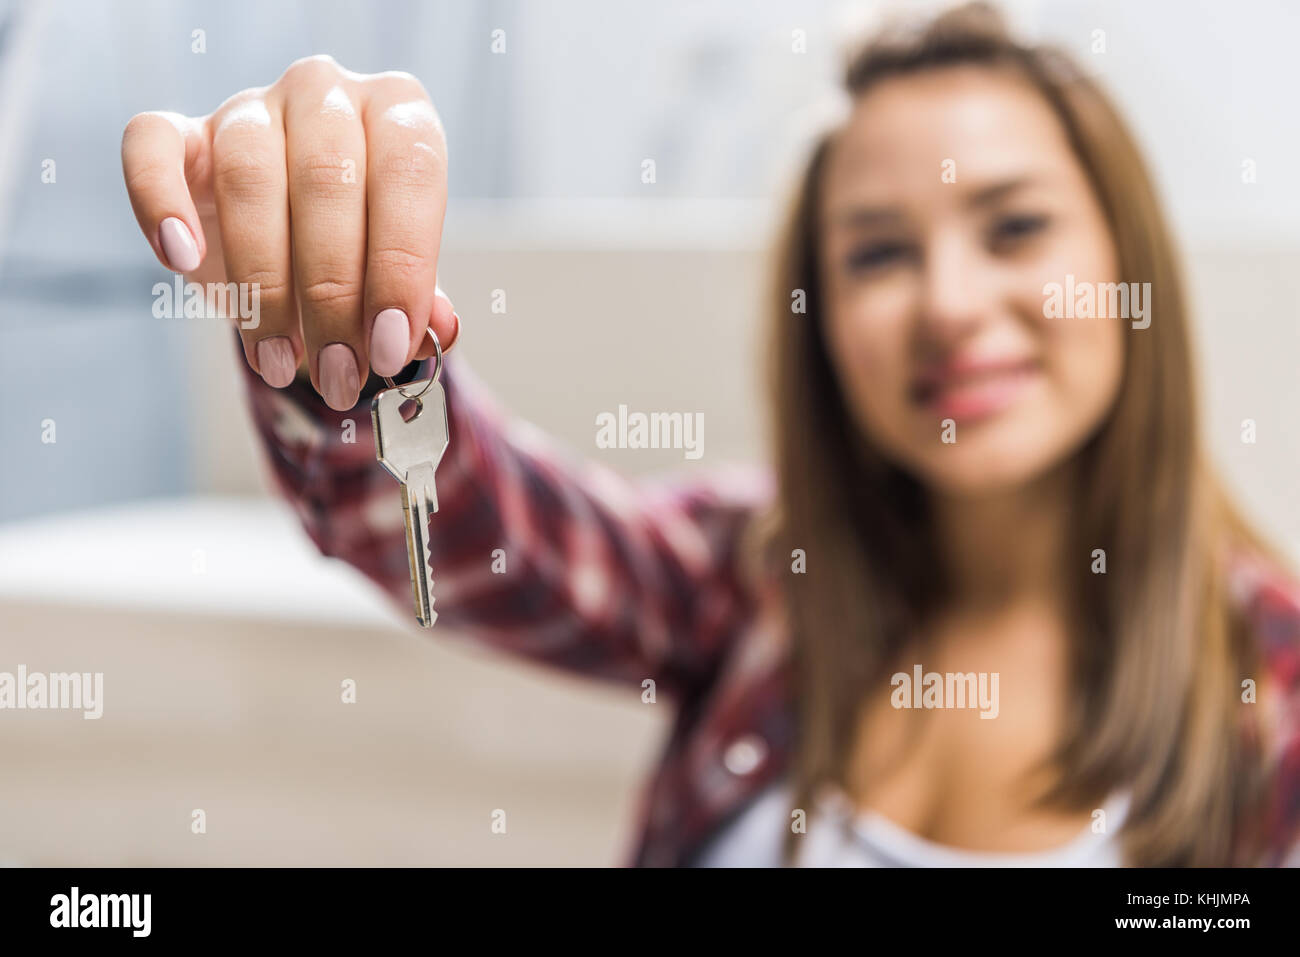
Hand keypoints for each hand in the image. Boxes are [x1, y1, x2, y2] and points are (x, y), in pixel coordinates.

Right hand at [122, 55, 457, 409]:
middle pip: (328, 182)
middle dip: (335, 297)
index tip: (390, 347)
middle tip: (340, 374)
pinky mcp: (179, 133)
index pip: (409, 175)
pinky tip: (182, 262)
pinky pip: (152, 149)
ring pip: (250, 176)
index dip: (401, 269)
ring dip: (263, 285)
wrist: (291, 241)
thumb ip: (421, 300)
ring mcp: (250, 108)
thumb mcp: (398, 276)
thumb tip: (440, 330)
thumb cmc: (359, 252)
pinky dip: (161, 204)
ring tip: (279, 360)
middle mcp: (327, 96)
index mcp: (398, 115)